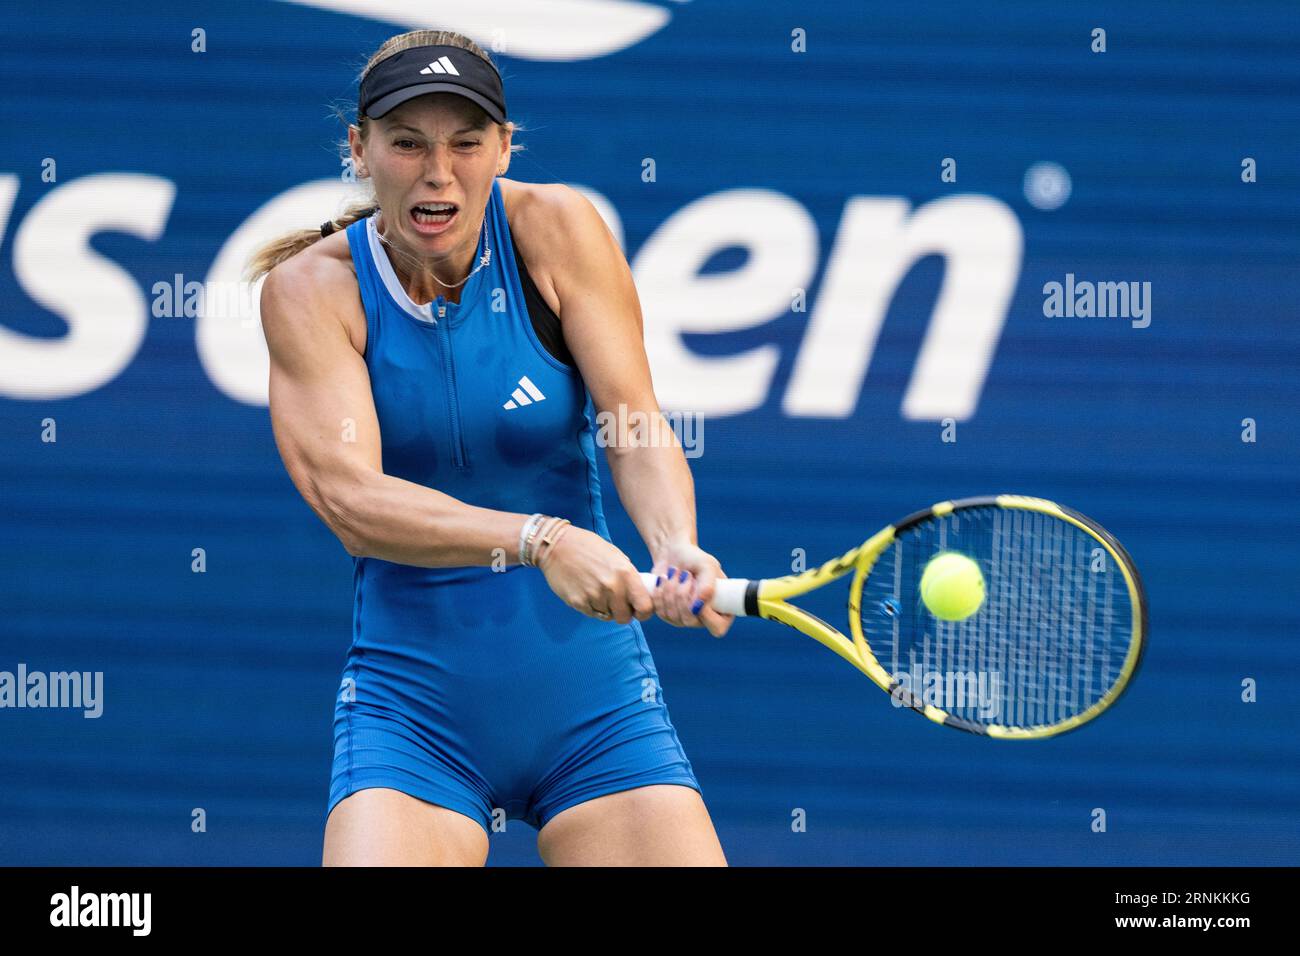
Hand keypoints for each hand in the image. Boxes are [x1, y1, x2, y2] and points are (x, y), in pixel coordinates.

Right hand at [536, 525, 654, 624]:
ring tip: (597, 591)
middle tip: (616, 602)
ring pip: (607, 617)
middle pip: (625, 617)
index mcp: (625, 573)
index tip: (639, 611)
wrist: (557, 545)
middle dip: (623, 613)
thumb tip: (639, 595)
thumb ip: (629, 577)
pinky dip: (592, 607)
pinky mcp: (578, 602)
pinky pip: (592, 614)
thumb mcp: (616, 556)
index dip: (644, 612)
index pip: (645, 606)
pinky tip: (586, 592)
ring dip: (605, 608)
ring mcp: (594, 596)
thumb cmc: (589, 547)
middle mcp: (612, 587)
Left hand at [648, 541, 734, 637]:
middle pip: (690, 620)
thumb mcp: (707, 566)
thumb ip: (708, 586)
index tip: (697, 588)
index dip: (705, 612)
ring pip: (673, 616)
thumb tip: (698, 607)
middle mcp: (703, 619)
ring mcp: (684, 619)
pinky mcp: (667, 615)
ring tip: (674, 572)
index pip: (716, 627)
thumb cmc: (696, 559)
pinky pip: (660, 611)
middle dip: (683, 594)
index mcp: (722, 610)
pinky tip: (664, 579)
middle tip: (685, 574)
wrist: (675, 553)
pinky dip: (660, 592)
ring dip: (671, 589)